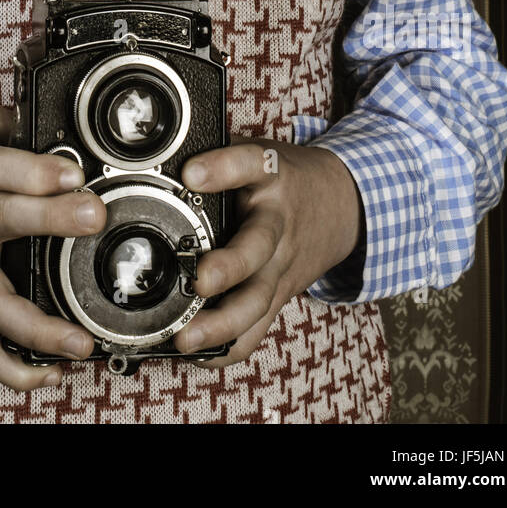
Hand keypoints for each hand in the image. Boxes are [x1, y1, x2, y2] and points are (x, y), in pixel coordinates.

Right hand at [0, 103, 106, 392]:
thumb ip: (12, 120)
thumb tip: (59, 123)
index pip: (3, 168)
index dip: (39, 170)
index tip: (74, 173)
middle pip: (5, 220)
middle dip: (51, 219)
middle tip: (93, 217)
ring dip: (37, 326)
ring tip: (79, 340)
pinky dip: (12, 368)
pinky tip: (50, 371)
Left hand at [173, 135, 362, 367]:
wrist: (343, 204)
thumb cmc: (287, 178)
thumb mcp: (258, 151)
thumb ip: (217, 154)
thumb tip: (163, 155)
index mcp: (271, 177)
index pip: (249, 163)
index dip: (222, 167)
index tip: (191, 172)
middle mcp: (278, 224)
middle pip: (257, 248)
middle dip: (227, 268)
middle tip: (198, 279)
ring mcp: (280, 265)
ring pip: (257, 301)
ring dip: (222, 323)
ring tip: (186, 338)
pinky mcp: (278, 294)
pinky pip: (257, 328)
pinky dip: (229, 347)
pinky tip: (199, 356)